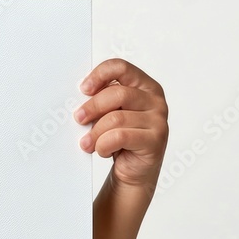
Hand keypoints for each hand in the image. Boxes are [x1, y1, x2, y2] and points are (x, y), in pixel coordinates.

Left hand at [75, 58, 168, 193]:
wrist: (133, 170)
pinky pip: (120, 136)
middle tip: (79, 118)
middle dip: (92, 107)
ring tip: (88, 143)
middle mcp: (155, 100)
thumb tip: (79, 96)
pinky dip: (104, 145)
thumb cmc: (119, 137)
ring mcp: (159, 120)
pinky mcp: (156, 140)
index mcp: (144, 85)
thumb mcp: (109, 112)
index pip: (121, 67)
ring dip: (95, 133)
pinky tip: (102, 150)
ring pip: (116, 118)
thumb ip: (102, 100)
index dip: (99, 75)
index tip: (84, 89)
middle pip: (117, 93)